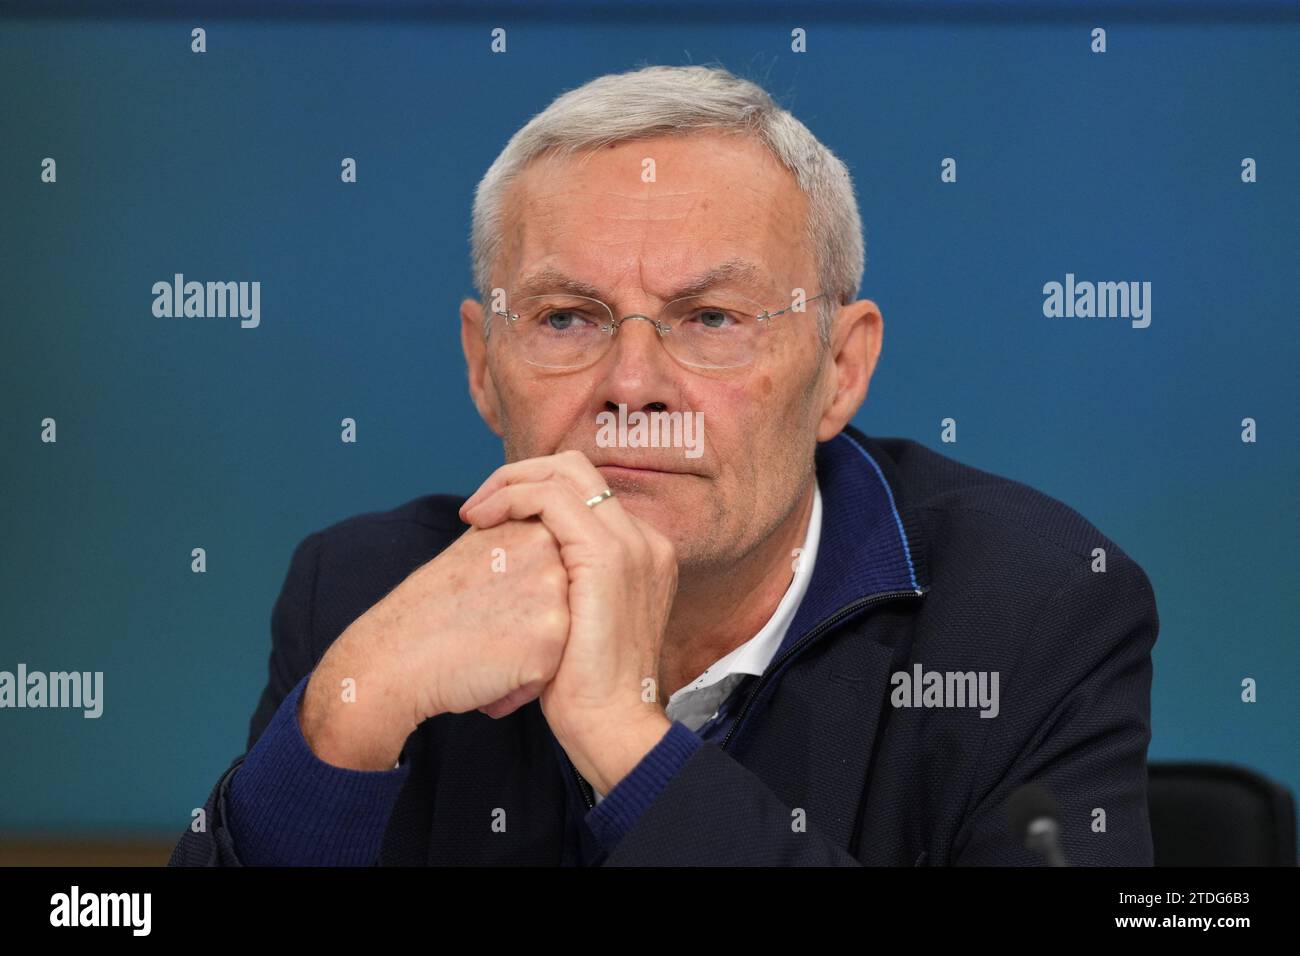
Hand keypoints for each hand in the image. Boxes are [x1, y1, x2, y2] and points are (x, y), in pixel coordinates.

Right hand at [299, 518, 569, 769]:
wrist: (395, 656)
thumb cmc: (431, 608)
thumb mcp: (477, 550)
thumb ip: (519, 537)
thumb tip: (550, 539)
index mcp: (534, 532)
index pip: (554, 576)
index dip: (516, 599)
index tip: (481, 603)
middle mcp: (551, 560)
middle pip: (563, 608)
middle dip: (528, 626)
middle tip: (480, 625)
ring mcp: (554, 602)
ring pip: (560, 642)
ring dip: (526, 654)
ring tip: (483, 647)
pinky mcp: (550, 647)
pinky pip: (548, 674)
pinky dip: (520, 684)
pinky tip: (486, 672)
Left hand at [460, 450, 678, 793]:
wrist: (610, 726)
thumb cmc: (584, 687)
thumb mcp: (576, 620)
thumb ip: (563, 581)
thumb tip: (519, 559)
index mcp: (643, 553)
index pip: (585, 493)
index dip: (534, 492)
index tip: (492, 517)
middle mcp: (645, 540)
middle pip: (578, 470)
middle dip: (521, 474)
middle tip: (481, 503)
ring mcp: (631, 545)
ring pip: (564, 472)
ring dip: (511, 481)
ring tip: (476, 510)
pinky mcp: (607, 556)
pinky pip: (552, 497)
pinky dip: (512, 496)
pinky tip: (483, 519)